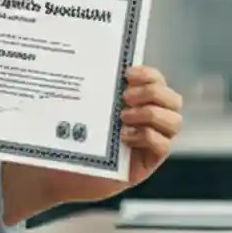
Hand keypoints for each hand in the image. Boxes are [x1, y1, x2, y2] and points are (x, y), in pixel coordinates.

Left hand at [1, 66, 183, 222]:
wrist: (57, 170)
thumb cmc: (69, 136)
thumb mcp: (84, 109)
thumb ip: (96, 89)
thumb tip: (95, 62)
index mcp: (137, 100)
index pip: (157, 80)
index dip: (149, 74)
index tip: (127, 74)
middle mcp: (149, 119)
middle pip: (173, 99)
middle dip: (153, 93)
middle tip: (125, 97)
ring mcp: (151, 141)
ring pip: (174, 122)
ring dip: (151, 114)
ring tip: (123, 117)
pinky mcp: (147, 162)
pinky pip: (164, 146)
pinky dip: (148, 137)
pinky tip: (124, 137)